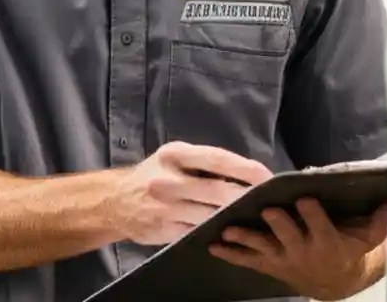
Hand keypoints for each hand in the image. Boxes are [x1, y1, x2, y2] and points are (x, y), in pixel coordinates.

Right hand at [111, 142, 271, 246]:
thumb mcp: (173, 158)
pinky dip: (219, 231)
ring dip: (237, 217)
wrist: (115, 202)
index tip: (267, 177)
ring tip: (259, 217)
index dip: (245, 168)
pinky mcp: (166, 230)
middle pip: (218, 190)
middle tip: (271, 201)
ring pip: (211, 214)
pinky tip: (235, 231)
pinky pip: (200, 231)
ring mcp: (167, 207)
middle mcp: (168, 180)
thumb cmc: (155, 175)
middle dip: (247, 196)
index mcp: (174, 155)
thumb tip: (249, 172)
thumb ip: (204, 163)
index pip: (216, 159)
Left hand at [208, 198, 386, 300]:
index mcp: (327, 240)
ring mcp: (283, 258)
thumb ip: (379, 218)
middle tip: (269, 211)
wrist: (334, 282)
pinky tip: (211, 246)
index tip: (306, 198)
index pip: (320, 223)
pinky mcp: (268, 264)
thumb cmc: (349, 248)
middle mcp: (303, 250)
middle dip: (280, 224)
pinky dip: (229, 254)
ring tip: (228, 231)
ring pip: (263, 247)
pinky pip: (247, 260)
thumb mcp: (367, 235)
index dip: (313, 212)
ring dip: (245, 238)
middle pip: (289, 235)